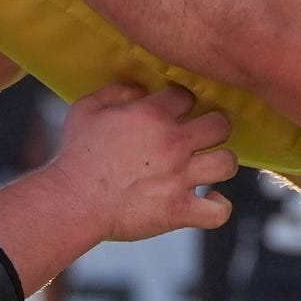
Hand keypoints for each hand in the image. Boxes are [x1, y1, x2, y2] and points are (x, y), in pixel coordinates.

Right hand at [48, 84, 234, 243]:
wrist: (73, 201)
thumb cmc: (76, 155)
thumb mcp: (86, 109)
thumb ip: (115, 92)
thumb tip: (139, 89)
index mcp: (152, 114)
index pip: (187, 96)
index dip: (183, 101)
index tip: (176, 110)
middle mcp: (173, 143)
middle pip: (219, 125)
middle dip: (214, 127)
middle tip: (203, 135)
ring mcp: (179, 178)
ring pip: (227, 163)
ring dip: (221, 163)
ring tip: (209, 165)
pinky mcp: (178, 211)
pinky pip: (218, 212)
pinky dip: (218, 207)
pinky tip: (209, 200)